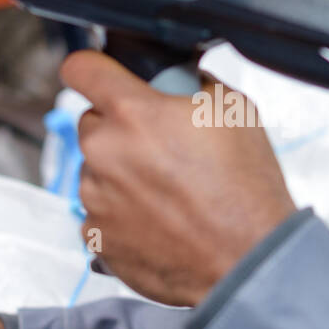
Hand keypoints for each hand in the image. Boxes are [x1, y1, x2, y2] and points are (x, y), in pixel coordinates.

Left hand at [64, 50, 297, 306]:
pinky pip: (99, 212)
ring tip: (168, 193)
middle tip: (162, 149)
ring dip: (121, 174)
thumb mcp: (234, 110)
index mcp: (132, 113)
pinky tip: (159, 220)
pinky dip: (121, 214)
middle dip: (120, 130)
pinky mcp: (96, 237)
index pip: (80, 68)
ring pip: (96, 170)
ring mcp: (95, 198)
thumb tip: (180, 80)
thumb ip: (193, 84)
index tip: (99, 77)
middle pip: (92, 123)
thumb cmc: (245, 188)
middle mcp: (103, 152)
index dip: (92, 69)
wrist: (248, 261)